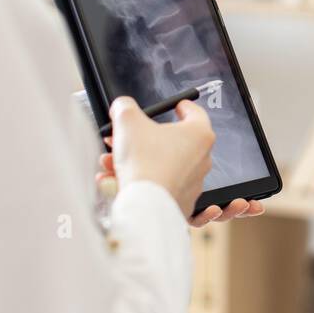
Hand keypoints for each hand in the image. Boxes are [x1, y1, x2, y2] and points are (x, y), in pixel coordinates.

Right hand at [97, 97, 264, 226]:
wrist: (147, 205)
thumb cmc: (144, 162)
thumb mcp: (128, 121)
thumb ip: (125, 107)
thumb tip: (122, 106)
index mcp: (199, 134)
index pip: (196, 113)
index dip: (183, 107)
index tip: (176, 106)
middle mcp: (202, 159)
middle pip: (172, 141)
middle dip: (145, 139)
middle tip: (126, 138)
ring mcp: (194, 182)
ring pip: (162, 165)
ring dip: (137, 161)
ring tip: (111, 162)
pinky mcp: (182, 202)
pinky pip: (159, 186)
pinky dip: (141, 182)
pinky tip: (117, 181)